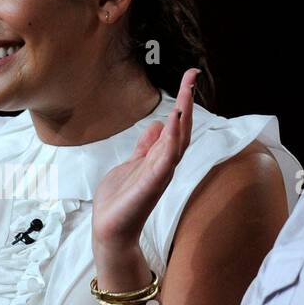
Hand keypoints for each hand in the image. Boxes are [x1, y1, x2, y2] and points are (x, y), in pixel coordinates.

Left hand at [92, 69, 198, 253]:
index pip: (177, 126)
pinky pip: (164, 160)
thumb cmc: (120, 199)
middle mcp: (164, 164)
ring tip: (187, 92)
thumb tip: (159, 124)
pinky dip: (171, 141)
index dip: (184, 102)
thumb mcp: (132, 163)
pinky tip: (173, 123)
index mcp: (160, 158)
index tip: (189, 77)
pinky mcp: (150, 185)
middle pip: (183, 129)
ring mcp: (159, 174)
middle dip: (188, 101)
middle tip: (193, 75)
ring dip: (184, 117)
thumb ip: (146, 146)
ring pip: (177, 141)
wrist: (110, 229)